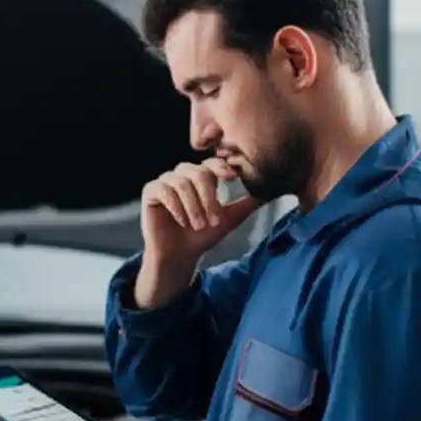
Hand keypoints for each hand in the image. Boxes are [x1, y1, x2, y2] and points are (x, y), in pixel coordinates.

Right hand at [140, 159, 262, 263]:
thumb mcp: (229, 219)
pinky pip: (163, 189)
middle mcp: (183, 176)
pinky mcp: (150, 192)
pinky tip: (182, 221)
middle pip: (198, 172)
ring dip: (193, 205)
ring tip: (198, 225)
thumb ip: (246, 204)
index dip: (221, 167)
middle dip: (208, 197)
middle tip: (213, 220)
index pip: (211, 164)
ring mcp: (166, 182)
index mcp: (202, 178)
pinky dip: (176, 206)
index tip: (232, 177)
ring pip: (181, 182)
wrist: (180, 256)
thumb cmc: (202, 236)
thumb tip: (270, 191)